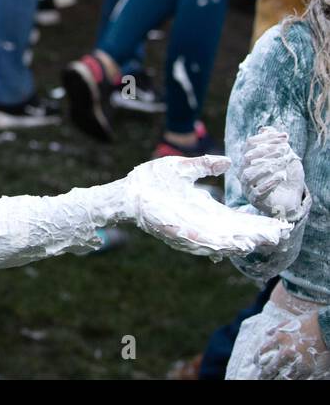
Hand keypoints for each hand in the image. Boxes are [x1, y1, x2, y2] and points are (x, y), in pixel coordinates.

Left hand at [123, 154, 291, 257]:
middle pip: (233, 233)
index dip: (256, 223)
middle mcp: (199, 223)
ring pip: (219, 241)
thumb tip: (228, 161)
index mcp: (204, 209)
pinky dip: (215, 243)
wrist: (126, 190)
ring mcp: (188, 229)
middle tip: (278, 235)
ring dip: (239, 242)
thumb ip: (205, 165)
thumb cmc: (151, 180)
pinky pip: (198, 240)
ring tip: (260, 241)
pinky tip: (233, 243)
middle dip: (254, 235)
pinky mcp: (175, 232)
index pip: (236, 220)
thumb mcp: (182, 168)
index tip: (278, 224)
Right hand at [239, 127, 306, 219]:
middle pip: (247, 157)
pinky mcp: (255, 199)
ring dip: (267, 167)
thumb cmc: (282, 175)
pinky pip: (258, 191)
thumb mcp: (280, 157)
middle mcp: (243, 171)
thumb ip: (273, 143)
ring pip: (249, 174)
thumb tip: (266, 129)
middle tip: (285, 149)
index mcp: (246, 159)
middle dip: (267, 151)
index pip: (250, 144)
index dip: (267, 138)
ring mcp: (247, 186)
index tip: (285, 136)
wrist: (287, 199)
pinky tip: (282, 176)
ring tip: (282, 163)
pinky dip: (270, 183)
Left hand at [254, 309, 329, 379]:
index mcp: (280, 338)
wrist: (324, 327)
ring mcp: (298, 360)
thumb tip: (266, 333)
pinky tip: (289, 380)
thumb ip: (275, 328)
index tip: (255, 363)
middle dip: (265, 373)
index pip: (263, 350)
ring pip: (285, 375)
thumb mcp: (287, 323)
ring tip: (272, 381)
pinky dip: (293, 379)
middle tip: (261, 377)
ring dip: (278, 378)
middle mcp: (287, 351)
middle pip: (272, 366)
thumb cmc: (306, 323)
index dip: (257, 358)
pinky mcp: (309, 366)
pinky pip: (299, 377)